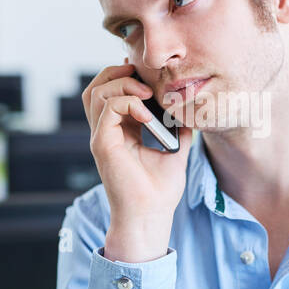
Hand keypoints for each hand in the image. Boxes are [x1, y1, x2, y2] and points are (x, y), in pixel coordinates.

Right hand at [82, 63, 193, 258]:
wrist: (151, 216)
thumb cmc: (160, 191)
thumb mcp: (176, 152)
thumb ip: (180, 129)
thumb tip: (192, 110)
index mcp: (121, 131)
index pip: (111, 93)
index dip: (125, 76)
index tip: (148, 75)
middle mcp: (107, 132)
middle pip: (96, 88)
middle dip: (117, 73)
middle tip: (143, 77)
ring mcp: (102, 137)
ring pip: (97, 93)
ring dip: (123, 85)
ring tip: (147, 93)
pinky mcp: (103, 144)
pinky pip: (108, 110)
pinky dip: (128, 103)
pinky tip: (148, 114)